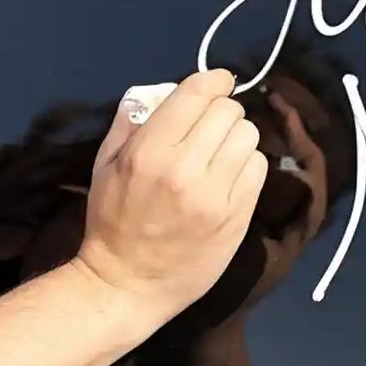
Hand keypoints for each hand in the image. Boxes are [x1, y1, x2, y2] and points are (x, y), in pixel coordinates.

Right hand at [71, 70, 268, 319]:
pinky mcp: (237, 216)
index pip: (198, 93)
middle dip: (221, 112)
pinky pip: (259, 167)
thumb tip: (161, 90)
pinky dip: (247, 164)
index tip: (219, 82)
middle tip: (211, 127)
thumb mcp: (105, 166)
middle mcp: (186, 168)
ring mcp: (216, 194)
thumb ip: (131, 122)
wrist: (129, 284)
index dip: (214, 80)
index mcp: (150, 151)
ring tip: (220, 153)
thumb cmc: (112, 222)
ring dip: (236, 138)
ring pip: (249, 136)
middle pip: (229, 111)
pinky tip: (229, 177)